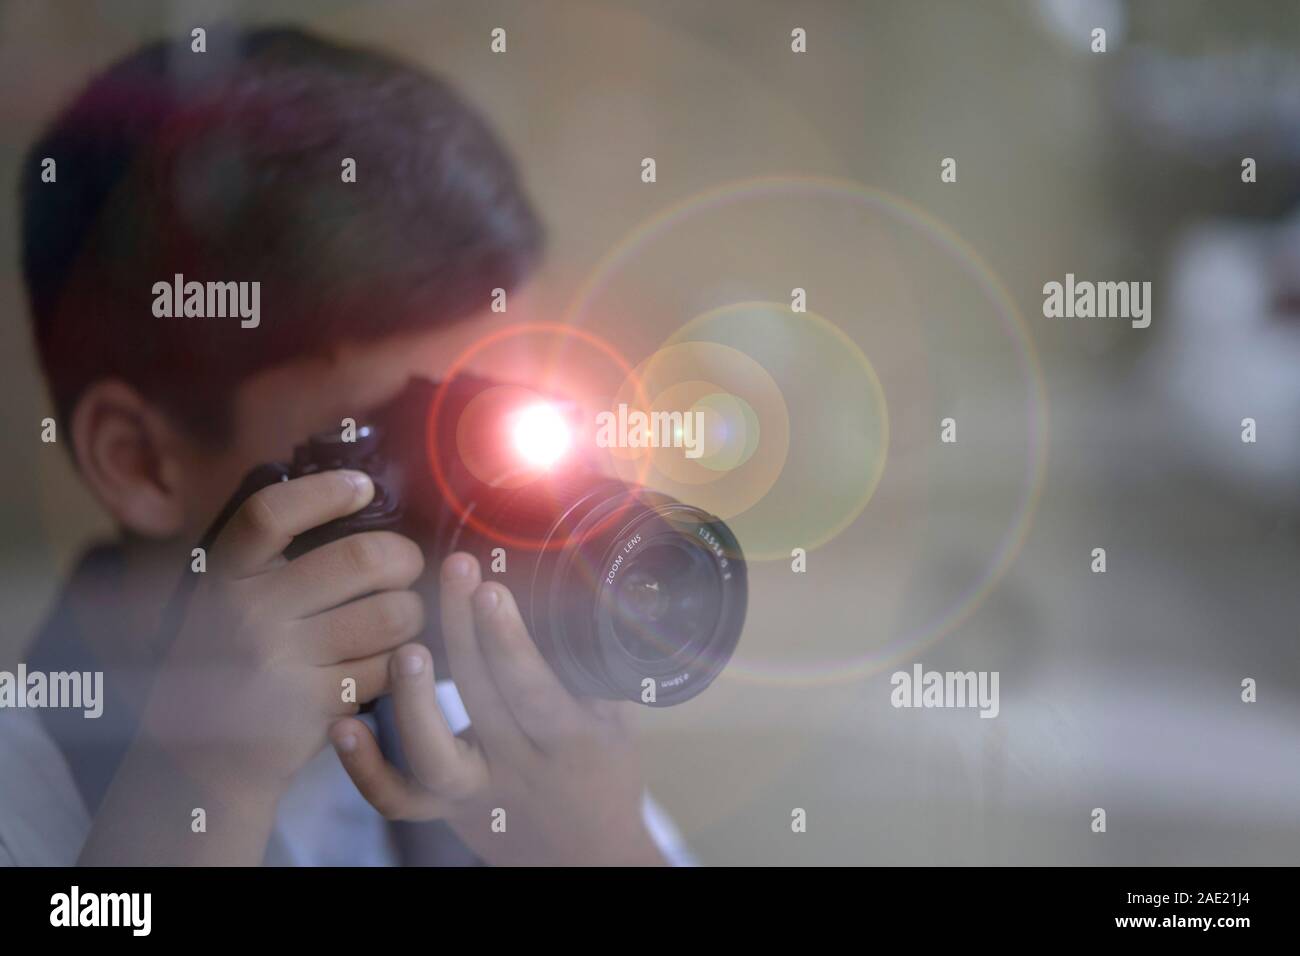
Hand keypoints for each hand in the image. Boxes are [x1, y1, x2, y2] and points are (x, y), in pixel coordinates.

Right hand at [139, 469, 425, 802]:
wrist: (202, 761)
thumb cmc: (234, 661)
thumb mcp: (228, 601)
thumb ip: (273, 559)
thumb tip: (357, 493)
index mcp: (224, 576)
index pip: (269, 513)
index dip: (324, 491)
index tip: (362, 487)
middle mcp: (247, 614)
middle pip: (360, 559)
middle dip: (403, 558)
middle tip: (406, 567)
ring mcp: (279, 664)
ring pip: (391, 614)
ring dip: (412, 612)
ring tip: (400, 616)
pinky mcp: (314, 708)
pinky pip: (390, 667)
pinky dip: (402, 661)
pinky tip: (388, 661)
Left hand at [330, 552, 665, 865]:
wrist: (585, 859)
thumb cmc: (603, 774)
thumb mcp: (615, 721)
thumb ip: (592, 667)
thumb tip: (572, 589)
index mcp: (572, 743)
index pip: (537, 690)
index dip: (511, 641)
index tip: (491, 588)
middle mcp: (521, 769)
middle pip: (485, 700)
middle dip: (465, 631)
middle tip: (452, 570)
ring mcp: (475, 793)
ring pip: (435, 759)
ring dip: (414, 702)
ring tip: (404, 648)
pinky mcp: (441, 810)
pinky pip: (397, 798)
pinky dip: (365, 766)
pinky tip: (343, 723)